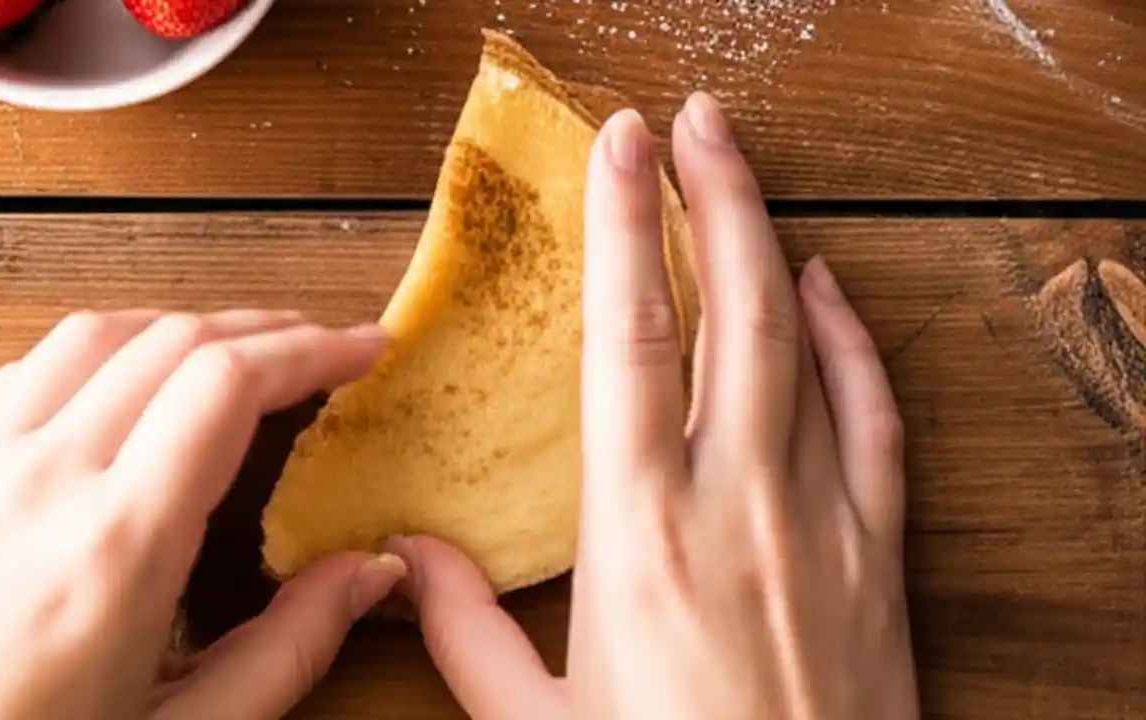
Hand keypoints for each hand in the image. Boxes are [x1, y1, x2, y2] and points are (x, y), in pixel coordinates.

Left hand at [0, 311, 407, 719]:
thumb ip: (290, 646)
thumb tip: (369, 572)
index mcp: (116, 547)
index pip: (227, 385)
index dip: (311, 350)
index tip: (361, 348)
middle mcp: (40, 484)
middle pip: (172, 341)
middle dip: (265, 330)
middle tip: (320, 344)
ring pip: (94, 335)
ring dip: (180, 325)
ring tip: (234, 347)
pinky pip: (21, 374)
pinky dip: (95, 355)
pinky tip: (124, 383)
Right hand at [387, 93, 919, 717]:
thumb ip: (466, 634)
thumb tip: (409, 561)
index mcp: (640, 534)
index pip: (630, 341)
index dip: (623, 230)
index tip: (619, 150)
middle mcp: (737, 504)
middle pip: (733, 311)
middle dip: (713, 197)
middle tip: (692, 122)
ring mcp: (822, 522)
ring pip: (806, 347)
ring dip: (772, 246)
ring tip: (742, 174)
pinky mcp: (881, 554)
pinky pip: (875, 419)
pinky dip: (854, 342)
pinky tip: (828, 291)